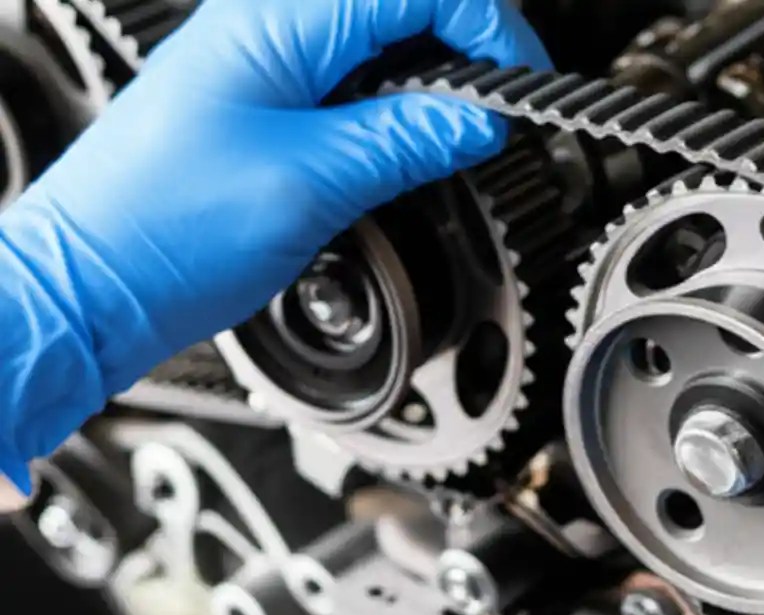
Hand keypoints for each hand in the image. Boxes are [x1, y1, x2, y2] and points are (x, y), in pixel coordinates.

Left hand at [0, 0, 550, 494]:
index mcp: (275, 21)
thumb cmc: (165, 233)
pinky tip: (407, 144)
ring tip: (459, 137)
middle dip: (466, 51)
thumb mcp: (314, 184)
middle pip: (402, 6)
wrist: (91, 286)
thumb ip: (407, 139)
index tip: (520, 86)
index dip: (487, 29)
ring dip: (431, 80)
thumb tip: (481, 118)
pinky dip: (393, 104)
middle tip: (498, 113)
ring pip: (380, 40)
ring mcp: (260, 57)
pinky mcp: (261, 98)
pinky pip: (349, 77)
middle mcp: (265, 23)